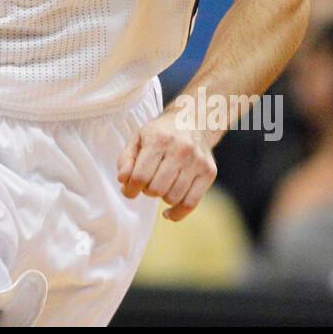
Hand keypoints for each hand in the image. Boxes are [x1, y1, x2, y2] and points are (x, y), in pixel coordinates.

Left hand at [116, 105, 216, 220]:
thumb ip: (126, 159)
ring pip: (173, 198)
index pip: (140, 176)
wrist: (193, 120)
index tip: (128, 190)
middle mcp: (181, 150)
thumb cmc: (160, 133)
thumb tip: (123, 180)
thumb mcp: (138, 138)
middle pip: (156, 189)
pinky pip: (191, 203)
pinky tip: (168, 212)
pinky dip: (177, 213)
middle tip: (147, 183)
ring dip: (161, 197)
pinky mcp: (209, 172)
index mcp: (159, 140)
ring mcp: (197, 162)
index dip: (130, 189)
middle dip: (146, 191)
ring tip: (160, 185)